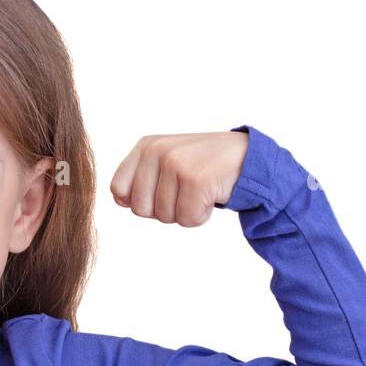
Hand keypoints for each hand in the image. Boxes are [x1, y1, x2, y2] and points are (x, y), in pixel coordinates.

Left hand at [109, 130, 248, 226]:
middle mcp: (157, 151)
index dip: (140, 200)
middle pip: (140, 209)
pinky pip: (186, 219)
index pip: (118, 189)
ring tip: (200, 190)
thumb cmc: (202, 166)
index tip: (162, 190)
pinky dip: (201, 215)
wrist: (246, 157)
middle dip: (164, 209)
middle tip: (185, 190)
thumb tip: (119, 200)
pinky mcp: (195, 180)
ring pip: (164, 217)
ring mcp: (176, 164)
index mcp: (146, 146)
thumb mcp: (165, 164)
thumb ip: (138, 181)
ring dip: (185, 212)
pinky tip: (211, 195)